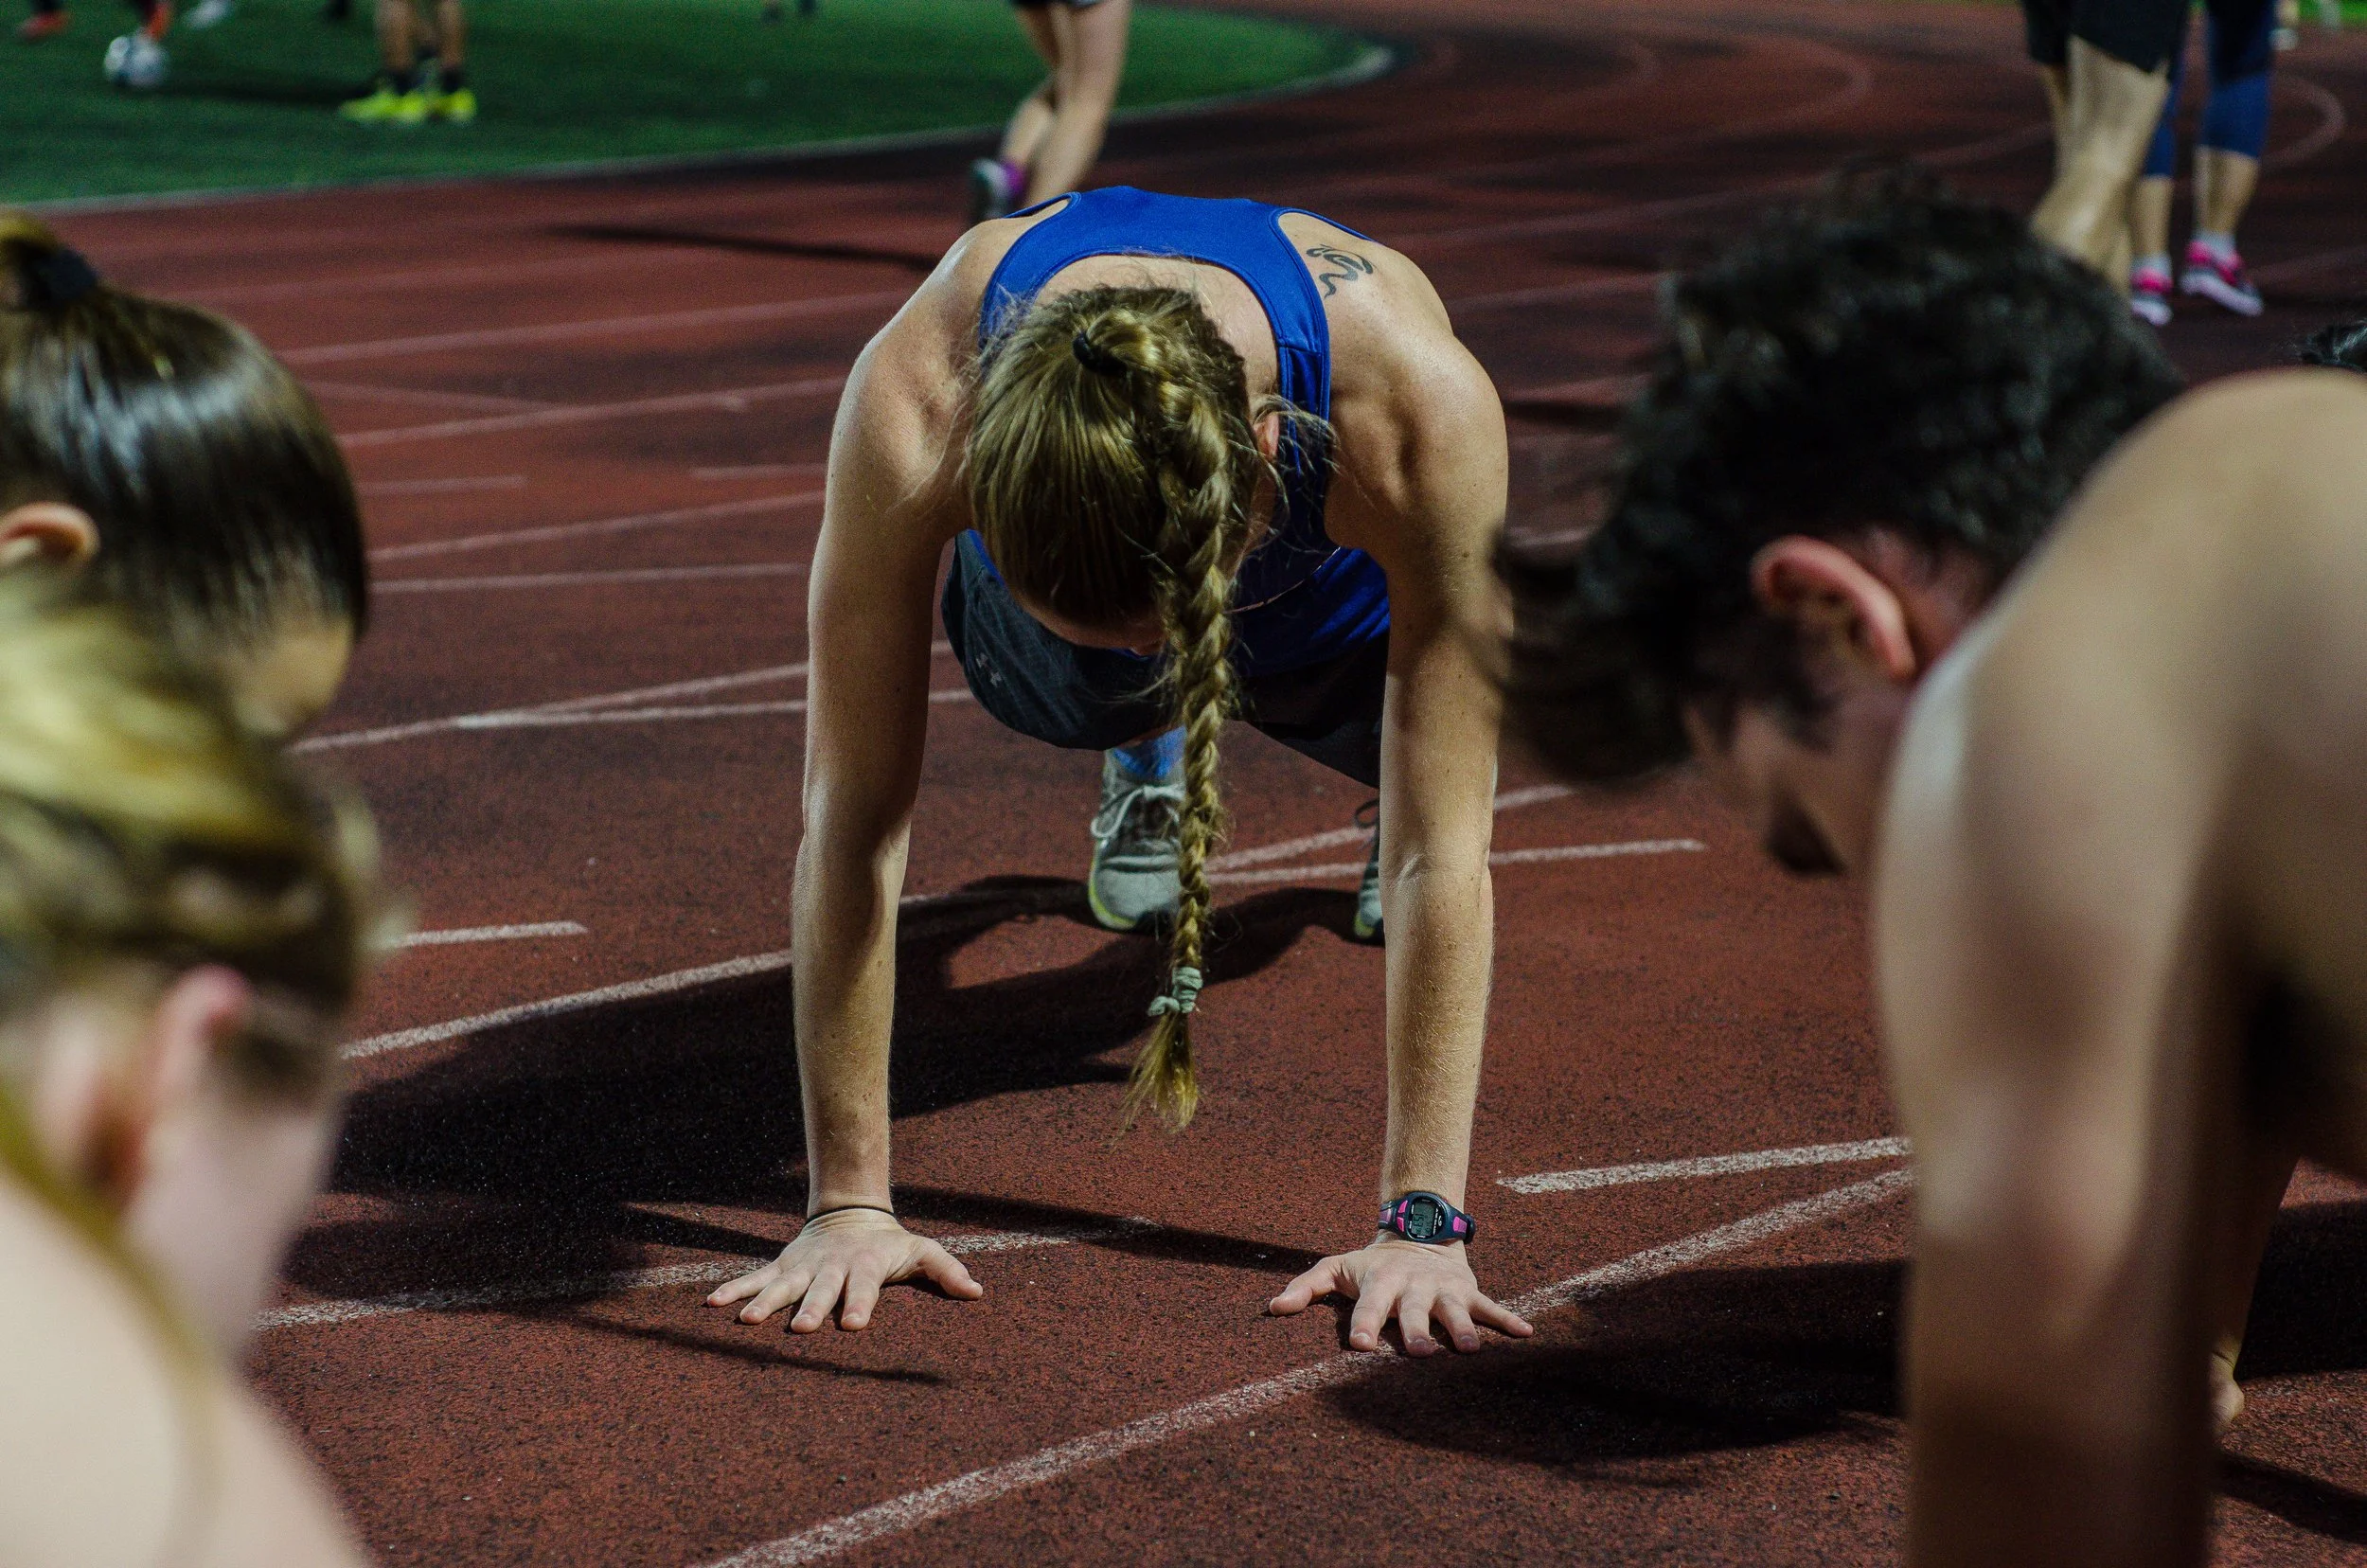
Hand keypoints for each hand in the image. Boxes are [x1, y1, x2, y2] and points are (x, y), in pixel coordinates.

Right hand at [705, 1208, 983, 1330]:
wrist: (852, 1213)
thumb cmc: (891, 1244)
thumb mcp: (921, 1250)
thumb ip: (947, 1270)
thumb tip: (977, 1292)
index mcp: (866, 1266)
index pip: (864, 1287)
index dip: (860, 1304)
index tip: (854, 1325)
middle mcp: (832, 1267)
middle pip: (821, 1289)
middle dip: (811, 1308)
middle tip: (802, 1330)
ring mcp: (804, 1267)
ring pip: (783, 1285)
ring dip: (765, 1301)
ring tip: (746, 1320)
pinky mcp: (783, 1266)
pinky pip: (755, 1278)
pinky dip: (735, 1288)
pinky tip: (712, 1304)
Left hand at [1267, 1236, 1532, 1355]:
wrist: (1419, 1232)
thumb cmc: (1371, 1264)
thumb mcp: (1336, 1267)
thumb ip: (1305, 1287)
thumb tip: (1272, 1309)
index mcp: (1380, 1283)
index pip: (1369, 1306)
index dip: (1365, 1325)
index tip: (1361, 1346)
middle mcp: (1413, 1287)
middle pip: (1414, 1311)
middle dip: (1416, 1331)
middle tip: (1419, 1354)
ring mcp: (1444, 1290)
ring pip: (1454, 1312)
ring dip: (1462, 1329)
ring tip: (1470, 1350)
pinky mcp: (1469, 1292)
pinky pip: (1491, 1307)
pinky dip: (1508, 1320)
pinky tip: (1526, 1335)